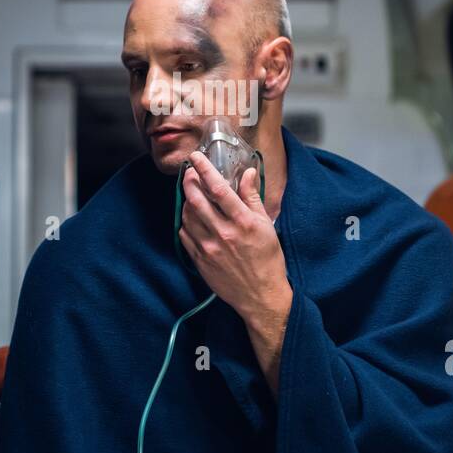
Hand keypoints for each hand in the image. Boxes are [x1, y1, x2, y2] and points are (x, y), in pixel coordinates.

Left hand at [178, 152, 291, 324]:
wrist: (260, 296)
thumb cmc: (268, 260)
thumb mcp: (266, 225)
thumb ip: (253, 197)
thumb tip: (248, 173)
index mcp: (242, 222)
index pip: (218, 189)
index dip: (204, 169)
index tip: (196, 157)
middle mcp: (223, 233)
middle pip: (196, 200)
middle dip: (189, 181)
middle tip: (189, 173)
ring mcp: (208, 248)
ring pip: (187, 216)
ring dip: (187, 200)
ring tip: (192, 194)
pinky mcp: (199, 260)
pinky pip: (184, 235)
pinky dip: (185, 222)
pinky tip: (192, 218)